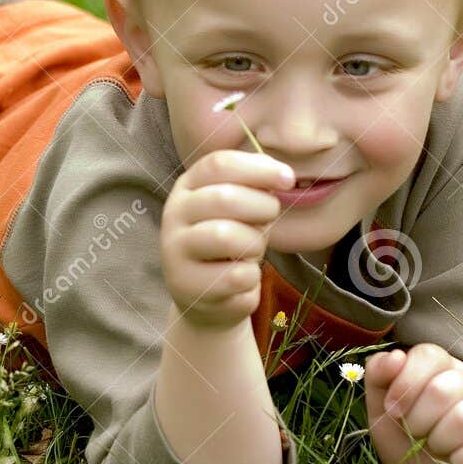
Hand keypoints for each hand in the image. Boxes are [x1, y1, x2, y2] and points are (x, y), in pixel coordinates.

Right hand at [161, 149, 293, 330]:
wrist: (206, 298)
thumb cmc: (231, 245)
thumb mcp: (240, 210)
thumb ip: (254, 189)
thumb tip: (283, 177)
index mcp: (187, 187)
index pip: (219, 164)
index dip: (258, 168)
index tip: (289, 179)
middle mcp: (173, 215)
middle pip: (224, 197)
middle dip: (261, 208)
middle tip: (269, 220)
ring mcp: (175, 251)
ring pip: (227, 236)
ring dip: (255, 244)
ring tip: (251, 252)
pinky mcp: (187, 286)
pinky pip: (237, 276)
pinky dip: (251, 278)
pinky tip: (241, 280)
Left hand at [364, 343, 462, 463]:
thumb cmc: (405, 437)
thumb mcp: (381, 406)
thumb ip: (378, 374)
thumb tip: (395, 357)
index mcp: (441, 368)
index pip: (430, 355)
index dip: (406, 383)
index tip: (393, 411)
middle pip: (444, 388)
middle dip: (418, 419)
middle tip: (415, 433)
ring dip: (439, 440)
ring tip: (436, 448)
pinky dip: (462, 459)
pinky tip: (455, 461)